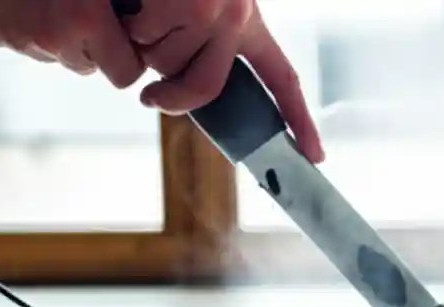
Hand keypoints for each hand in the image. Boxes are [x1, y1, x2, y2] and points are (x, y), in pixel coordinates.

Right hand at [0, 0, 144, 88]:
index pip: (124, 73)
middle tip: (90, 10)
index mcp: (84, 19)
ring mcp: (17, 39)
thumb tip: (137, 10)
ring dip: (62, 36)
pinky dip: (30, 25)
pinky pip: (24, 41)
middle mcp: (51, 38)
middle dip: (95, 45)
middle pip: (90, 66)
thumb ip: (119, 2)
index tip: (128, 36)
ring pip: (56, 55)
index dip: (130, 57)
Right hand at [123, 0, 323, 161]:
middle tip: (150, 96)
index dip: (298, 119)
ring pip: (164, 62)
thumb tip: (170, 93)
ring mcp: (209, 11)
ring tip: (145, 10)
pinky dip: (128, 24)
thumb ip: (204, 48)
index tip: (315, 156)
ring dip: (143, 44)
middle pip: (205, 88)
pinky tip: (135, 1)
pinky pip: (142, 37)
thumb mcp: (206, 6)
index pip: (282, 79)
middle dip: (170, 97)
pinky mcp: (181, 3)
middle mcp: (236, 18)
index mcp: (250, 23)